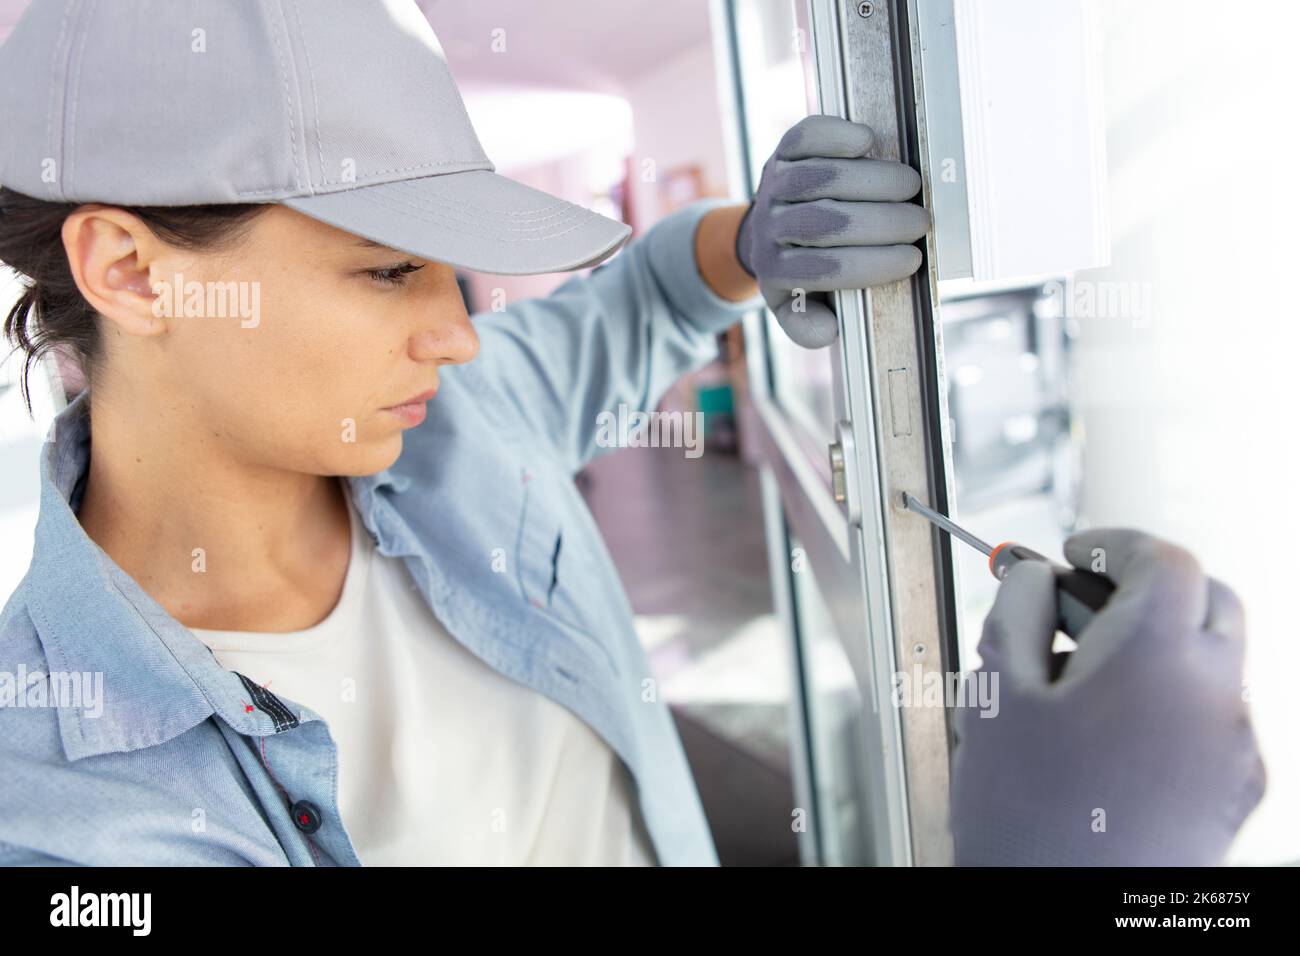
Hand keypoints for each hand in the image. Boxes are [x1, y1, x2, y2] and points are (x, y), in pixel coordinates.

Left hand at [735, 114, 929, 348]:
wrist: (763, 230)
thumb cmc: (798, 272)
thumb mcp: (796, 308)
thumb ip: (808, 326)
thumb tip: (827, 331)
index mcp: (776, 271)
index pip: (824, 270)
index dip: (872, 265)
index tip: (913, 260)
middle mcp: (770, 227)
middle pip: (823, 223)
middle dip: (881, 222)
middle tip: (922, 223)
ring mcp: (773, 186)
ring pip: (818, 178)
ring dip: (872, 179)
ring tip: (912, 185)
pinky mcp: (781, 152)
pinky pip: (804, 138)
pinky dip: (835, 135)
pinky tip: (868, 140)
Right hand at [949, 528, 1265, 865]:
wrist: (1064, 916)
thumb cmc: (1027, 817)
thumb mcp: (996, 690)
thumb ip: (1017, 610)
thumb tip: (1033, 578)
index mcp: (1159, 657)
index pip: (1165, 559)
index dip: (1114, 543)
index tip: (1075, 552)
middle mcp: (1216, 696)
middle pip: (1208, 601)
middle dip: (1146, 588)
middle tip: (1079, 604)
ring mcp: (1236, 747)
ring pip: (1212, 659)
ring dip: (1158, 645)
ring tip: (1078, 681)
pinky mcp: (1236, 790)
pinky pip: (1211, 716)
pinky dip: (1169, 699)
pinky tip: (1106, 734)